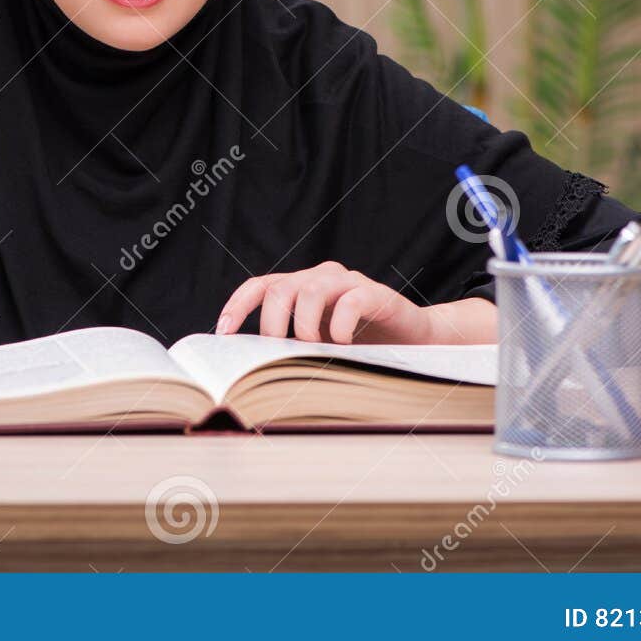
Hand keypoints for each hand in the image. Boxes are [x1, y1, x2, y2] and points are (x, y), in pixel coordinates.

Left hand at [214, 262, 495, 344]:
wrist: (416, 341)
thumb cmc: (361, 346)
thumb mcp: (318, 345)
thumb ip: (290, 343)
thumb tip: (248, 364)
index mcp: (301, 286)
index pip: (260, 286)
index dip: (238, 306)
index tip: (224, 333)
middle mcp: (321, 277)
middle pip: (280, 289)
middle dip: (274, 325)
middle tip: (281, 352)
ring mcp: (349, 283)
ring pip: (310, 291)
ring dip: (306, 327)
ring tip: (318, 349)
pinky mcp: (377, 294)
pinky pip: (350, 300)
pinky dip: (340, 325)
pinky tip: (342, 343)